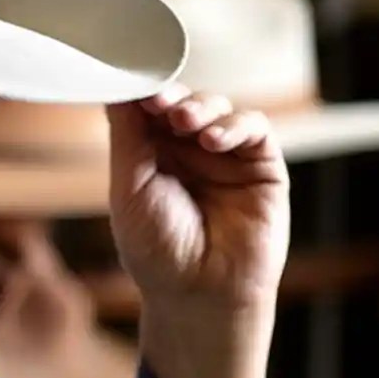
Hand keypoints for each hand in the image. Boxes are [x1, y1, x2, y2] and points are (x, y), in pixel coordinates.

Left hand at [105, 83, 290, 309]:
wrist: (199, 293)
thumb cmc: (157, 249)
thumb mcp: (130, 188)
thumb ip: (128, 136)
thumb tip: (116, 86)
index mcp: (151, 154)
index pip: (148, 108)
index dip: (142, 93)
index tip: (131, 84)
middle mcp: (188, 150)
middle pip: (183, 101)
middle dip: (171, 96)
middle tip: (160, 103)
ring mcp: (226, 157)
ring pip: (218, 107)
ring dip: (201, 107)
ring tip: (185, 123)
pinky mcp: (262, 167)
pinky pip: (254, 129)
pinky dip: (234, 125)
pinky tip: (213, 140)